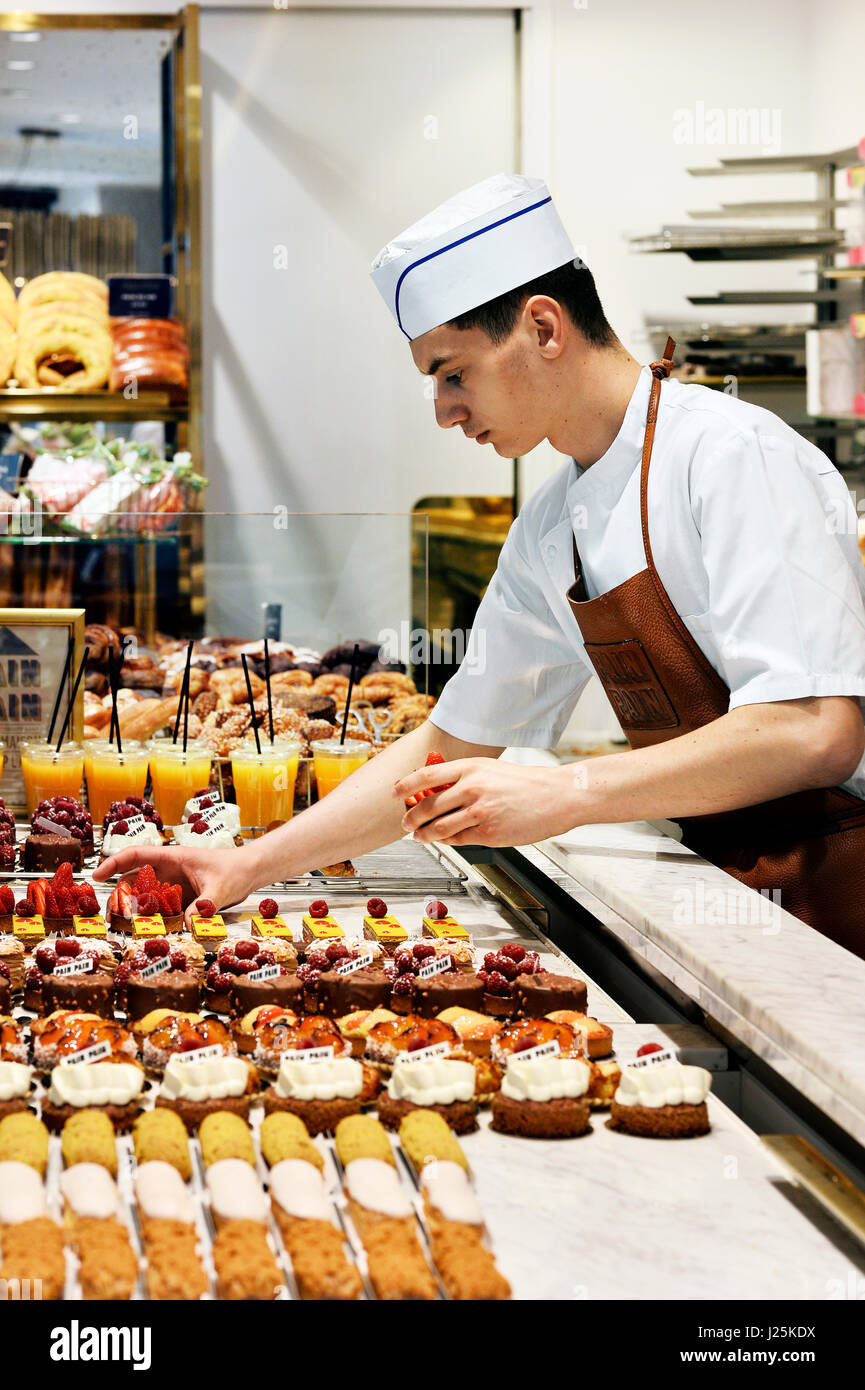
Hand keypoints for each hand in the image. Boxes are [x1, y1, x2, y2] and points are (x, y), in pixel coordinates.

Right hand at [92, 842, 262, 926]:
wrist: (250, 873)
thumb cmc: (236, 870)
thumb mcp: (221, 888)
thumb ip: (205, 905)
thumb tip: (190, 923)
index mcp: (173, 857)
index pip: (135, 855)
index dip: (113, 863)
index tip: (95, 875)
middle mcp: (168, 870)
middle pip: (134, 879)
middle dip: (119, 895)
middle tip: (110, 914)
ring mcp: (173, 885)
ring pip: (144, 896)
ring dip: (133, 910)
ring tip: (124, 926)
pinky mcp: (180, 899)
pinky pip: (159, 909)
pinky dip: (151, 918)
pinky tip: (148, 930)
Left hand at [395, 757, 578, 846]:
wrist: (556, 796)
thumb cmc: (525, 783)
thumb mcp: (490, 769)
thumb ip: (463, 778)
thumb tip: (434, 791)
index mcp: (470, 767)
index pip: (426, 775)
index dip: (405, 785)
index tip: (395, 793)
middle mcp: (472, 788)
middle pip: (427, 805)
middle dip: (411, 818)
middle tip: (406, 823)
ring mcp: (480, 812)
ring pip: (438, 827)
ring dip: (423, 834)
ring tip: (419, 836)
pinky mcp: (489, 833)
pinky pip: (457, 840)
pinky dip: (446, 841)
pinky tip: (443, 840)